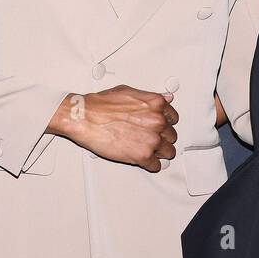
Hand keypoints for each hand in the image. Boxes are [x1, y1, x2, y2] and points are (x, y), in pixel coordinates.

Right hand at [50, 85, 178, 172]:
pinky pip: (156, 165)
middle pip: (171, 136)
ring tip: (150, 152)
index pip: (173, 117)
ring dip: (160, 153)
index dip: (166, 124)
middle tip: (152, 140)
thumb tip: (167, 98)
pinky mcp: (143, 155)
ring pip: (168, 152)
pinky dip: (151, 165)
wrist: (85, 117)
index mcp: (156, 104)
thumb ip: (150, 98)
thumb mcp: (129, 92)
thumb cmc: (101, 105)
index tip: (161, 127)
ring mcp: (151, 139)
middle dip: (162, 138)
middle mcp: (157, 121)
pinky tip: (145, 161)